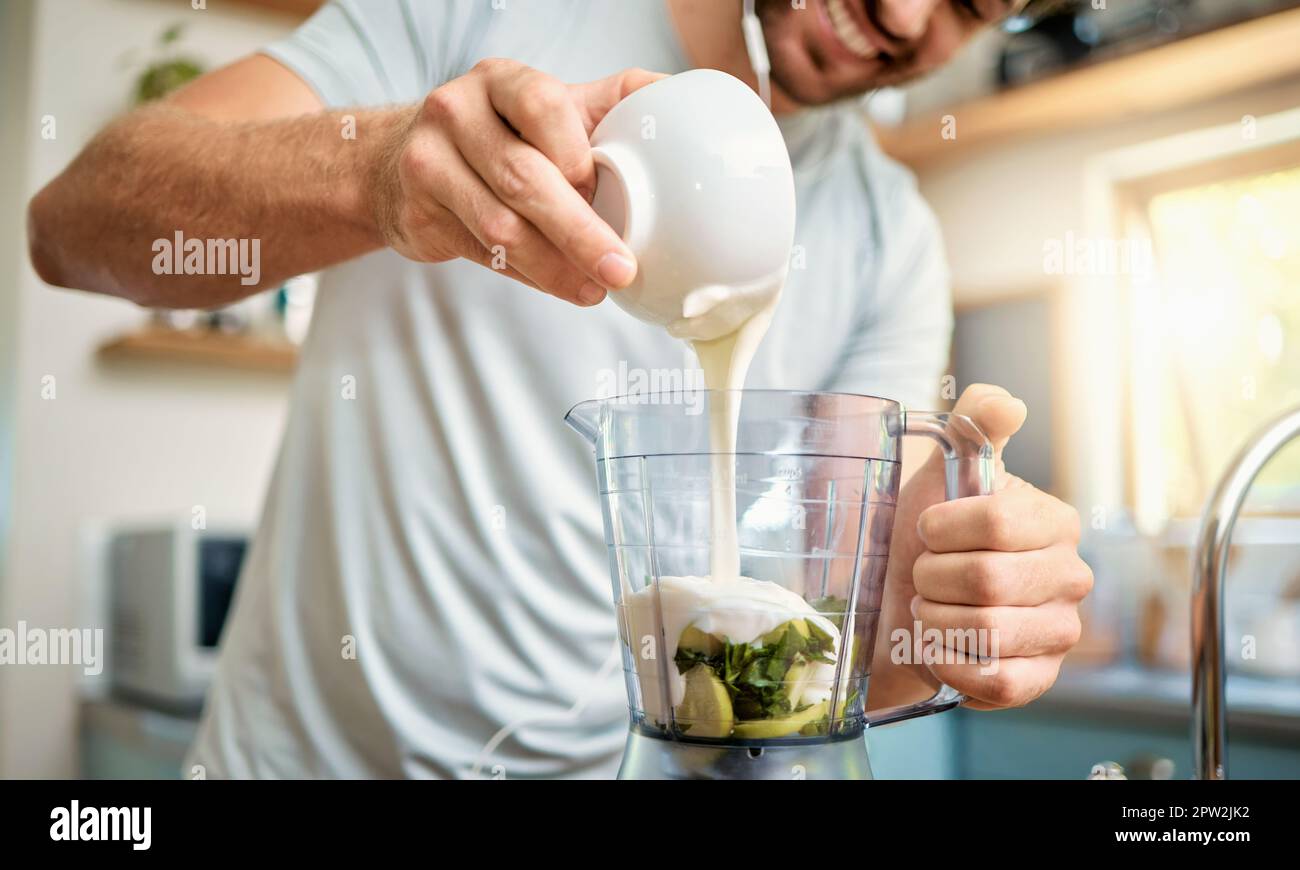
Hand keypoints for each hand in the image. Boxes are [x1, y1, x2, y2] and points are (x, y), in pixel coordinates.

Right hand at [373, 59, 665, 305]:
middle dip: (579, 232)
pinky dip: (529, 275)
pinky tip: (559, 285)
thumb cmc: (499, 136)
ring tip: (594, 290)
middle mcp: (457, 111)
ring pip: (502, 226)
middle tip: (620, 268)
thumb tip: (680, 97)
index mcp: (501, 81)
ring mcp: (428, 161)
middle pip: (524, 177)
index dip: (577, 154)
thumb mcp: (549, 109)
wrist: (398, 164)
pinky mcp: (417, 212)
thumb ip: (611, 103)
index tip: (603, 189)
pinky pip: (484, 253)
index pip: (544, 107)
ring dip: (556, 267)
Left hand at [872, 384, 1092, 710]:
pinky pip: (998, 680)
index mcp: (1053, 522)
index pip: (998, 521)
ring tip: (927, 610)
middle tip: (921, 575)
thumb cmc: (921, 539)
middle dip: (933, 577)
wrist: (895, 605)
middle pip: (988, 579)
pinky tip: (939, 649)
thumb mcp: (939, 472)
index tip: (925, 530)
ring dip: (936, 622)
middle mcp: (1069, 577)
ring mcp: (1059, 632)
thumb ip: (975, 424)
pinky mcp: (1039, 680)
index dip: (943, 528)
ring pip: (988, 632)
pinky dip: (952, 665)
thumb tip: (1008, 404)